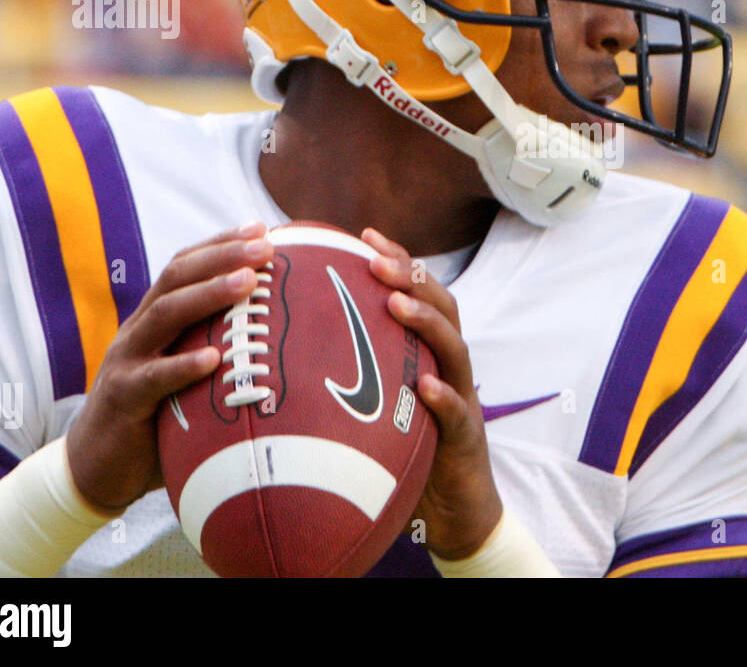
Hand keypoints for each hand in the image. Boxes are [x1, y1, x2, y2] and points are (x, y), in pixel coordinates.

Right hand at [66, 223, 274, 512]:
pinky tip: (213, 359)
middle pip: (177, 277)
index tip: (262, 229)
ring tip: (247, 282)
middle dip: (222, 256)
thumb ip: (218, 348)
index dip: (220, 244)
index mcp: (156, 318)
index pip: (185, 266)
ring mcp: (127, 361)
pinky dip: (182, 367)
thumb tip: (282, 335)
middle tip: (265, 246)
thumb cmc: (157, 416)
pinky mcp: (122, 399)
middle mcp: (139, 330)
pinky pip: (152, 379)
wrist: (97, 467)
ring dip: (207, 295)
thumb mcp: (188, 374)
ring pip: (164, 315)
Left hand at [361, 227, 502, 559]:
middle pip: (443, 308)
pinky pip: (459, 413)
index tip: (364, 234)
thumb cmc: (406, 457)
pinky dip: (445, 397)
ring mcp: (462, 400)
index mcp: (428, 355)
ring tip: (395, 304)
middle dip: (412, 277)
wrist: (453, 513)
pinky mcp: (466, 440)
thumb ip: (345, 380)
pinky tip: (426, 386)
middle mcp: (449, 369)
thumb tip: (280, 358)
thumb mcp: (374, 409)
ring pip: (454, 350)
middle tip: (376, 260)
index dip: (398, 261)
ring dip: (426, 322)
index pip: (420, 296)